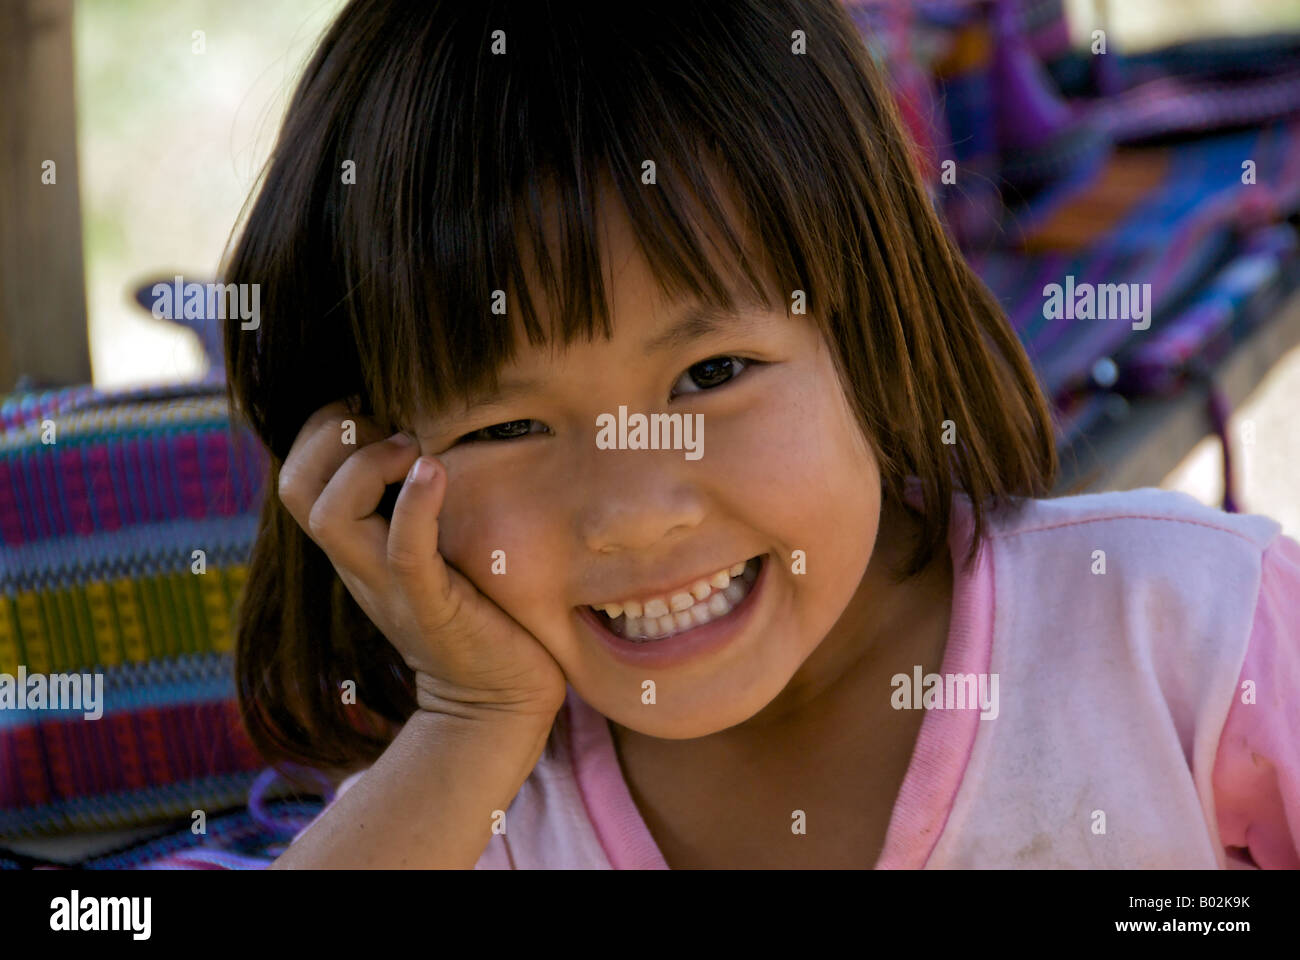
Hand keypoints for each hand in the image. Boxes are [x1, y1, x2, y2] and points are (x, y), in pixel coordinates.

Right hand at [276, 400, 567, 721]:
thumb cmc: (478, 611)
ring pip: (330, 515)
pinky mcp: (431, 606)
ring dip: (368, 464)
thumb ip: (417, 502)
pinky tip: (435, 471)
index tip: (378, 408)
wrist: (497, 700)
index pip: (296, 473)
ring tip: (415, 449)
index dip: (323, 426)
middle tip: (392, 425)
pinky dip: (414, 503)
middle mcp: (358, 561)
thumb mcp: (436, 546)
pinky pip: (404, 550)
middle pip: (294, 486)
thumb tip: (428, 433)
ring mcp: (388, 586)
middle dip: (333, 434)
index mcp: (354, 543)